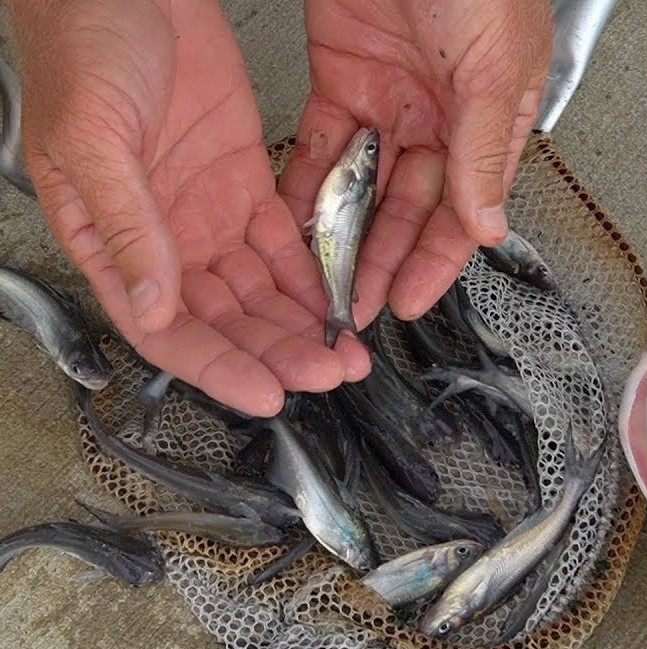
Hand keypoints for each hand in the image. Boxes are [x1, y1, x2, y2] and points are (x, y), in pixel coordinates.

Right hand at [9, 0, 368, 416]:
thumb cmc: (83, 44)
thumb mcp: (93, 138)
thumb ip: (127, 226)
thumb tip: (156, 308)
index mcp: (111, 240)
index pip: (167, 329)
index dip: (219, 368)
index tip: (269, 394)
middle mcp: (163, 238)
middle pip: (225, 320)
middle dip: (277, 352)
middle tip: (329, 372)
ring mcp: (207, 213)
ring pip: (259, 290)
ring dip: (301, 324)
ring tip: (345, 350)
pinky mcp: (244, 181)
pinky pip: (282, 244)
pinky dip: (311, 275)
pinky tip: (339, 299)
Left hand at [278, 0, 552, 324]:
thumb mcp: (494, 68)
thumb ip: (485, 150)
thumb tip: (488, 225)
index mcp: (491, 117)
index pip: (465, 208)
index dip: (435, 260)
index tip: (406, 300)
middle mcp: (441, 115)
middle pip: (410, 206)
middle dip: (382, 258)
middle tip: (356, 303)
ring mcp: (389, 98)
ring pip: (365, 184)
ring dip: (343, 233)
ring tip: (321, 278)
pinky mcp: (340, 75)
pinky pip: (322, 143)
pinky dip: (308, 182)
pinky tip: (295, 220)